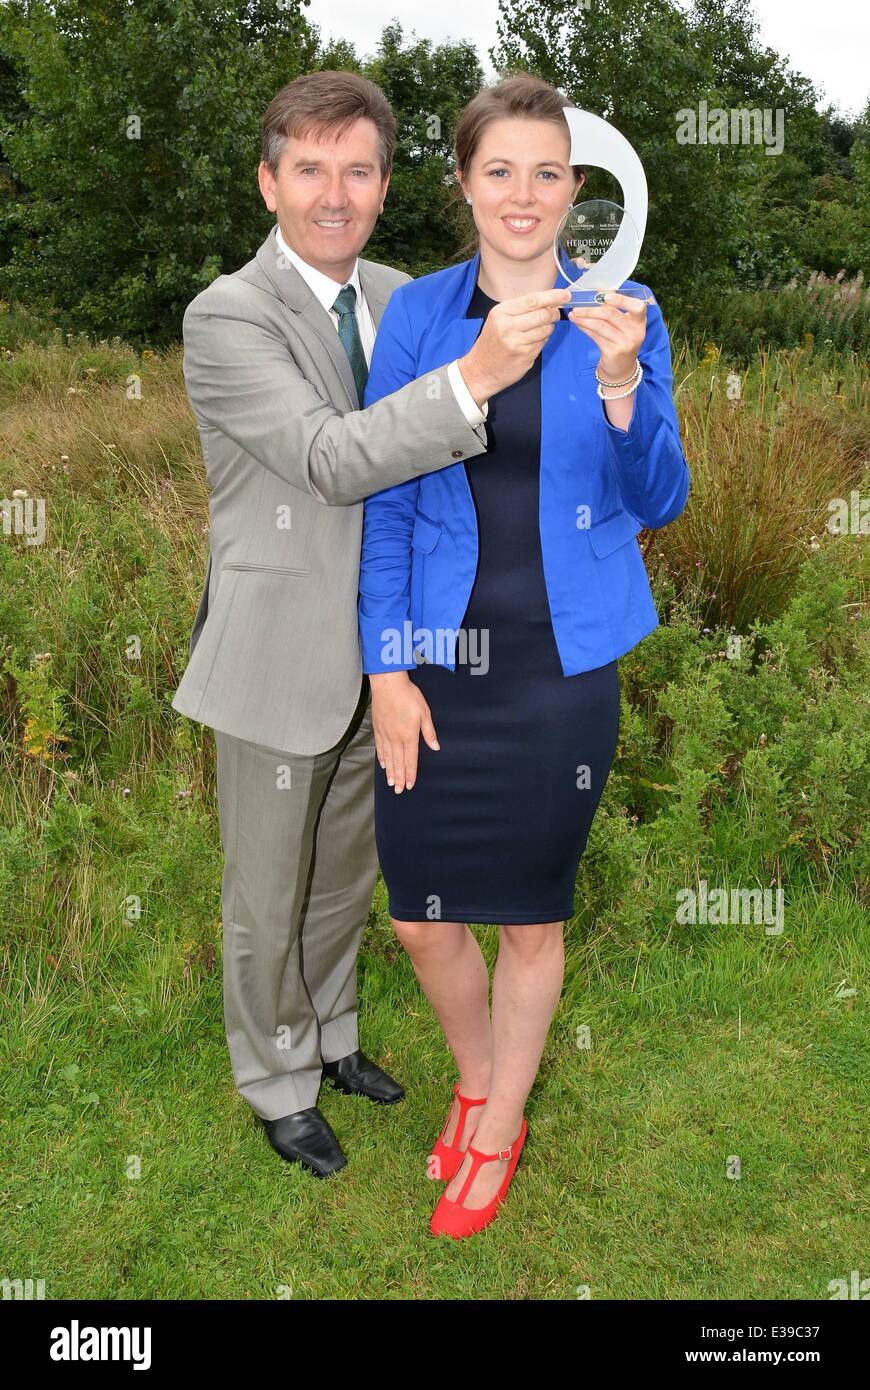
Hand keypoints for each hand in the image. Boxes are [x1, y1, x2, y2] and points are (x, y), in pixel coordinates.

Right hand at [369, 672, 438, 792]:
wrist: (388, 684)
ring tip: (391, 783)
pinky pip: (380, 747)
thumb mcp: (424, 712)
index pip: (410, 760)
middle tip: (399, 791)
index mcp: (409, 736)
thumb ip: (429, 732)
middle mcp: (396, 738)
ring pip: (388, 757)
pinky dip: (381, 757)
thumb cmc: (409, 696)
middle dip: (399, 778)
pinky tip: (383, 764)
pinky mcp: (378, 728)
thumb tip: (435, 747)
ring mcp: (385, 734)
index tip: (410, 785)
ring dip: (390, 771)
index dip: (411, 774)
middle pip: (398, 762)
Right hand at [458, 287, 571, 404]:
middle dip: (554, 313)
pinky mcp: (525, 356)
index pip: (533, 300)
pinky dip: (543, 340)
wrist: (481, 370)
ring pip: (546, 329)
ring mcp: (517, 342)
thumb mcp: (499, 319)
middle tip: (555, 314)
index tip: (566, 294)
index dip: (552, 296)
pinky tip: (533, 342)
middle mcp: (508, 326)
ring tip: (539, 330)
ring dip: (548, 328)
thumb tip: (549, 300)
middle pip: (543, 314)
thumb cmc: (492, 342)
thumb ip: (520, 309)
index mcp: (501, 312)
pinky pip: (543, 342)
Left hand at [567, 291, 646, 382]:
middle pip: (611, 314)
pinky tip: (578, 324)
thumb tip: (599, 287)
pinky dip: (585, 328)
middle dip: (590, 309)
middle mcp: (636, 332)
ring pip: (600, 325)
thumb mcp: (623, 325)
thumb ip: (614, 308)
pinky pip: (596, 336)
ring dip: (584, 319)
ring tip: (573, 314)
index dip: (622, 300)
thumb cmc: (620, 341)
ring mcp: (626, 343)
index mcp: (640, 321)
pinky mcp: (614, 352)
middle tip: (577, 306)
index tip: (606, 296)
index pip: (637, 307)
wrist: (621, 369)